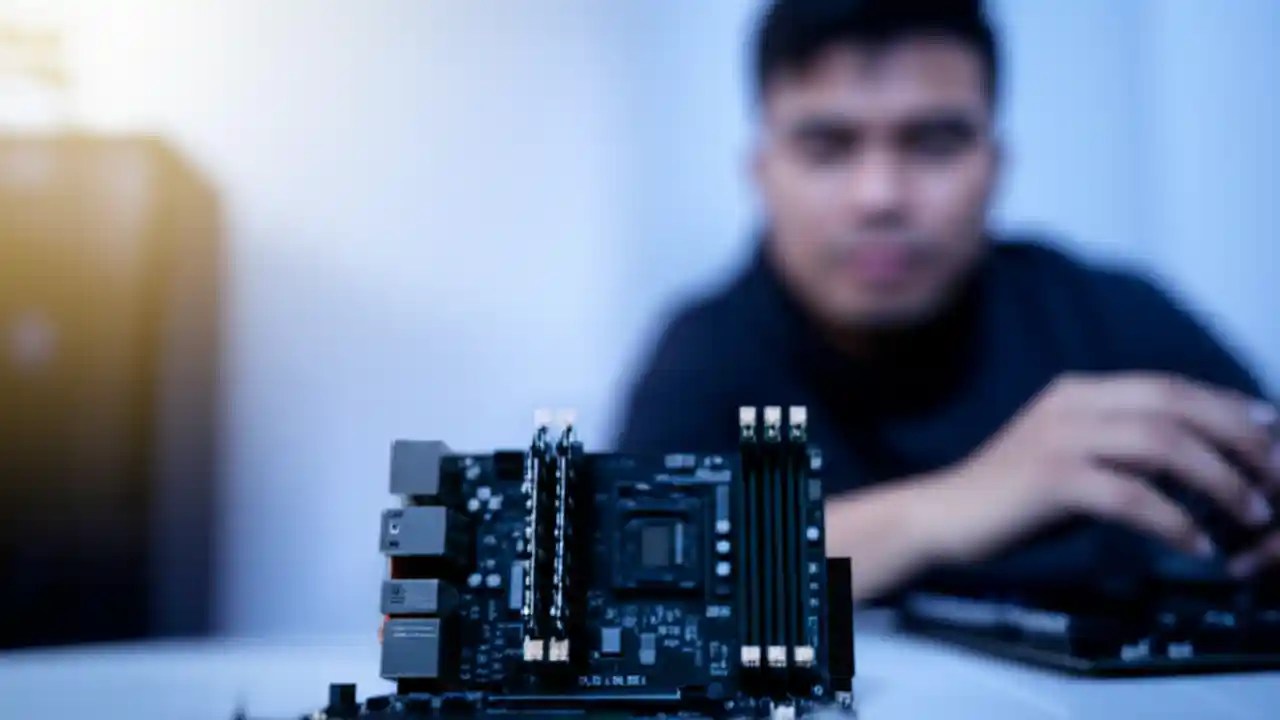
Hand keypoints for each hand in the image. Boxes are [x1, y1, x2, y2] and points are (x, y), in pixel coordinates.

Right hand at [926, 372, 1277, 564]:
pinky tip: (1196, 545)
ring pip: (1162, 444)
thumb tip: (1195, 457)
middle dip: (1237, 439)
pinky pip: (1131, 496)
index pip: (1170, 386)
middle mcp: (1072, 404)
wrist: (942, 516)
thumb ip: (1120, 446)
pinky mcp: (1050, 479)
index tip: (1270, 434)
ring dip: (1218, 480)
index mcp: (1079, 392)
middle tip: (1274, 479)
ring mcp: (1059, 438)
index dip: (1228, 407)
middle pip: (1175, 405)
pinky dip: (1174, 521)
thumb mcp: (1070, 455)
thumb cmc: (1011, 497)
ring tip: (1251, 515)